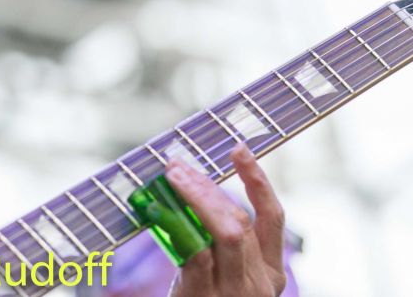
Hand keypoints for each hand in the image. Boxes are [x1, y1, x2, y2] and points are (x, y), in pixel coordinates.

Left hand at [166, 144, 286, 296]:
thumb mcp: (224, 279)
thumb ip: (214, 243)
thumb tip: (184, 194)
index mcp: (270, 275)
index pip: (272, 218)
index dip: (258, 180)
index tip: (239, 149)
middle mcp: (259, 283)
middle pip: (240, 221)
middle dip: (208, 187)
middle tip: (177, 166)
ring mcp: (234, 292)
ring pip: (224, 233)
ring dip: (195, 198)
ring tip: (171, 177)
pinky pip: (195, 254)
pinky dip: (176, 226)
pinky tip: (159, 208)